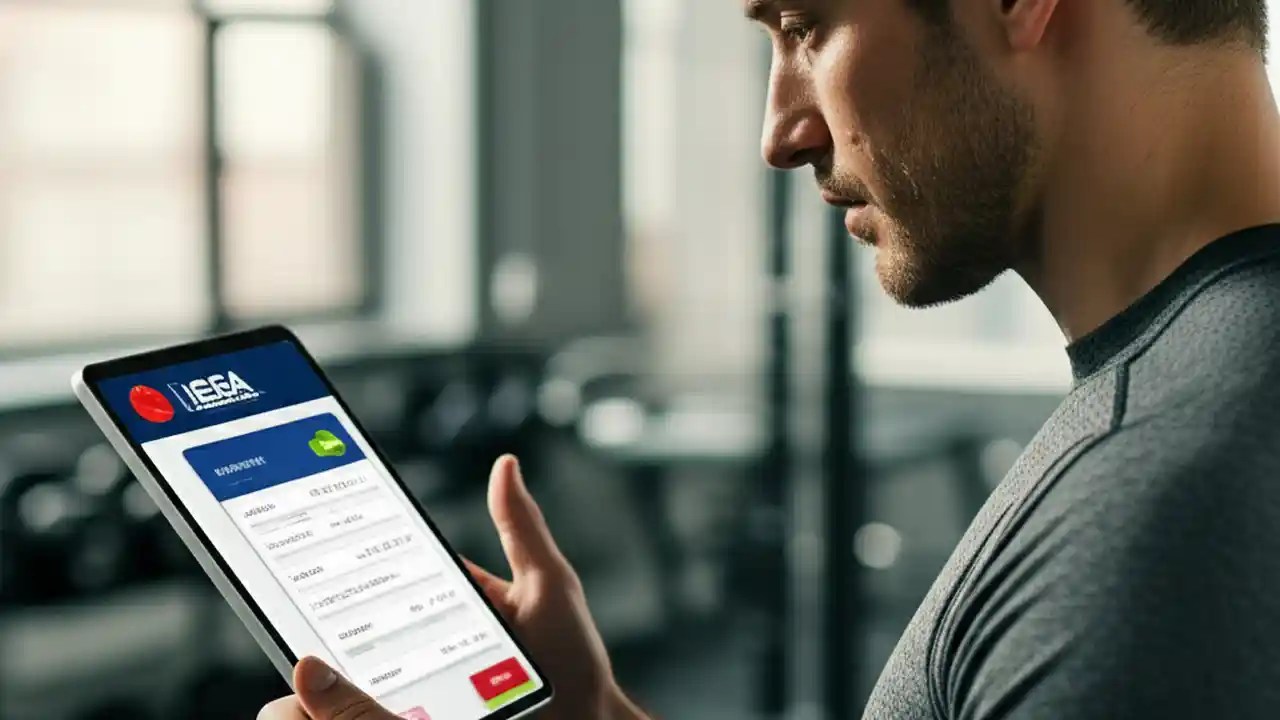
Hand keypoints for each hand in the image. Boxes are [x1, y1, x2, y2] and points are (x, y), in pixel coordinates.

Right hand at [258, 455, 646, 719]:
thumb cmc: (575, 660)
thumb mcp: (548, 586)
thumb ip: (521, 530)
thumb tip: (505, 465)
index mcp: (460, 605)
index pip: (399, 578)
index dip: (359, 568)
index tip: (316, 555)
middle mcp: (439, 643)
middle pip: (371, 629)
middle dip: (332, 626)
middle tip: (294, 617)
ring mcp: (432, 682)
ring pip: (368, 677)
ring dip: (337, 675)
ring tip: (306, 668)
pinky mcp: (424, 711)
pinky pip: (383, 710)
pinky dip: (358, 707)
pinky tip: (331, 707)